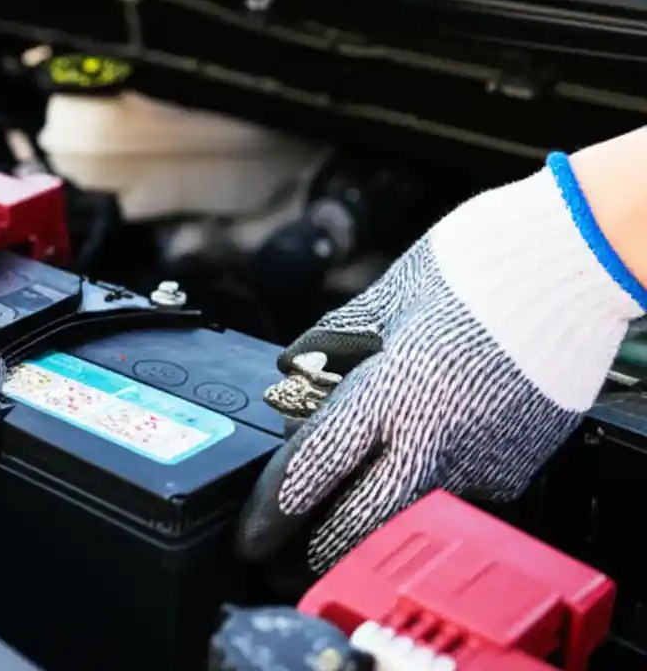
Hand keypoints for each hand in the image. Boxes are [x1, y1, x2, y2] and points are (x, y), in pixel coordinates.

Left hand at [237, 153, 646, 573]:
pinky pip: (452, 496)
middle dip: (317, 553)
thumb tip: (291, 370)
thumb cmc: (476, 269)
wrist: (573, 265)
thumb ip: (329, 342)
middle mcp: (435, 439)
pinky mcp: (513, 470)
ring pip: (407, 520)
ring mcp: (480, 462)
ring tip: (340, 514)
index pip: (313, 470)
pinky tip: (414, 461)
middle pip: (361, 526)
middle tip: (286, 559)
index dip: (272, 514)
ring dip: (370, 525)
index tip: (251, 539)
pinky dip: (423, 489)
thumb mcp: (383, 298)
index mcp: (389, 391)